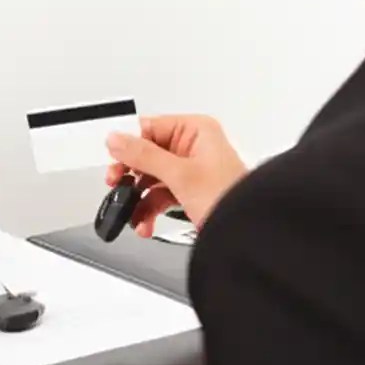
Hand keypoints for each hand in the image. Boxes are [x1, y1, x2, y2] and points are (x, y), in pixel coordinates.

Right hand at [105, 115, 246, 236]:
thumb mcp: (180, 174)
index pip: (149, 127)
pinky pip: (160, 195)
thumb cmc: (233, 199)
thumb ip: (144, 155)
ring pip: (151, 177)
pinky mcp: (190, 192)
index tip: (112, 158)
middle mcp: (194, 146)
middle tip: (117, 183)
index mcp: (196, 130)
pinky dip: (149, 210)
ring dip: (138, 198)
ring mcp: (192, 171)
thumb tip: (117, 139)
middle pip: (147, 153)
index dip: (128, 144)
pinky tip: (144, 222)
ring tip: (131, 210)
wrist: (251, 236)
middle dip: (131, 174)